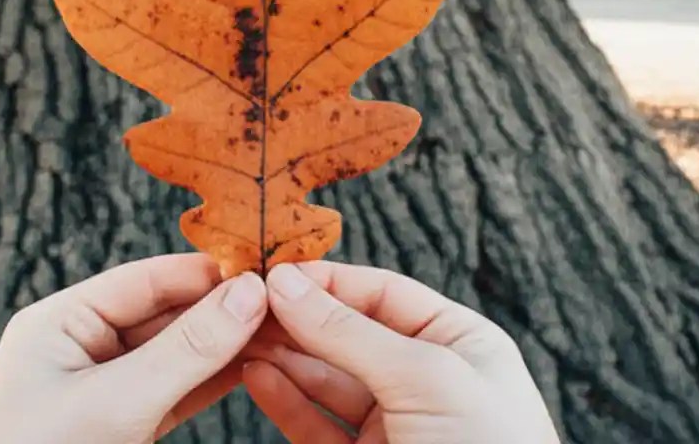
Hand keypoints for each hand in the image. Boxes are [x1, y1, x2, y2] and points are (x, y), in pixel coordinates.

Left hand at [0, 254, 266, 442]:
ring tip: (284, 332)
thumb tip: (250, 294)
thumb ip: (186, 350)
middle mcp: (78, 347)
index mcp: (58, 322)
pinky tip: (254, 366)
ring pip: (176, 355)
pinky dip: (212, 380)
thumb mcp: (116, 403)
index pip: (146, 279)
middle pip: (166, 314)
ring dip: (227, 345)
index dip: (208, 272)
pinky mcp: (120, 425)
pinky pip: (174, 392)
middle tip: (289, 303)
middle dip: (225, 309)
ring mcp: (101, 389)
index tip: (267, 269)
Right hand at [244, 262, 558, 442]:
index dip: (328, 281)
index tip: (274, 273)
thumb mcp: (425, 378)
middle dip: (297, 317)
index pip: (382, 293)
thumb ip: (350, 331)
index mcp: (460, 344)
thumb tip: (288, 284)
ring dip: (282, 356)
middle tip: (244, 301)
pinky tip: (256, 376)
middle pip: (348, 333)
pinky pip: (317, 425)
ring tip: (239, 334)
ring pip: (326, 380)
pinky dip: (285, 400)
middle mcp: (426, 380)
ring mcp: (396, 426)